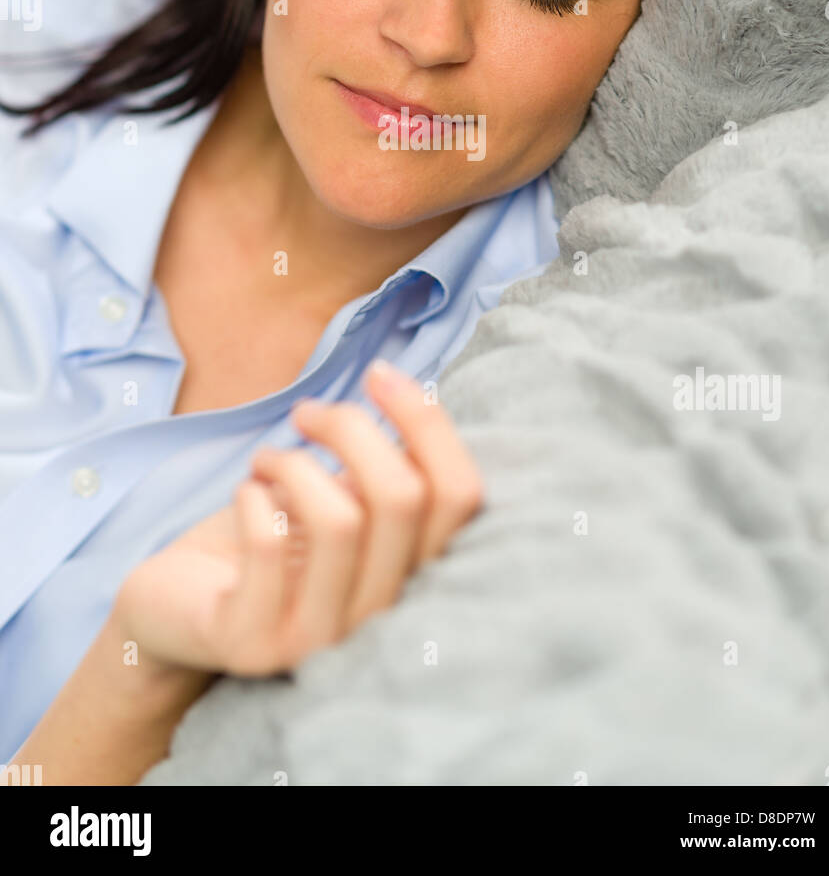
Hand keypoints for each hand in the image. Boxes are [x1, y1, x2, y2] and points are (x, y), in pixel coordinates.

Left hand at [113, 360, 483, 678]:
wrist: (175, 606)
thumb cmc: (265, 537)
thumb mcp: (334, 496)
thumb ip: (380, 468)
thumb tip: (407, 397)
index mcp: (412, 572)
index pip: (461, 495)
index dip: (428, 421)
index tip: (379, 374)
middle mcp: (381, 616)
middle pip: (404, 498)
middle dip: (353, 429)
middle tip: (305, 414)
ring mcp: (319, 642)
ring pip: (341, 521)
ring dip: (295, 464)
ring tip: (266, 459)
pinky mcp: (253, 646)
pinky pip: (268, 547)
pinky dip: (253, 497)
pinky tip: (244, 495)